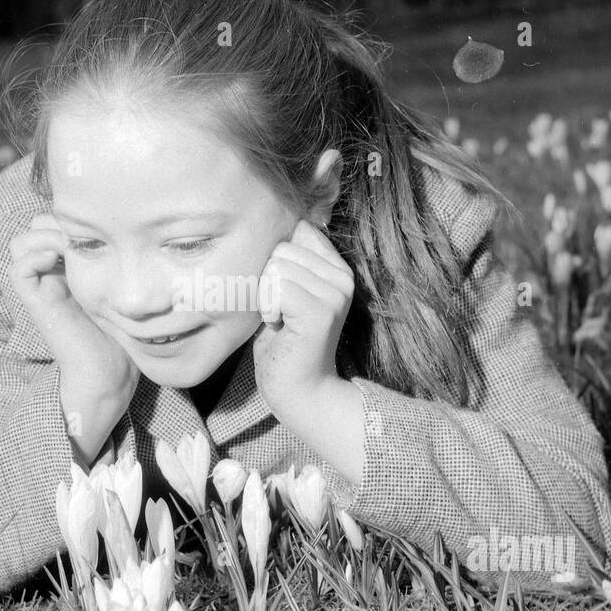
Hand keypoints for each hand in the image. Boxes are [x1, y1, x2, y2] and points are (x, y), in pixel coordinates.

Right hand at [9, 212, 138, 404]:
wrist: (111, 373)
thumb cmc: (124, 333)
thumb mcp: (124, 287)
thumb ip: (120, 261)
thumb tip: (136, 231)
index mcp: (71, 268)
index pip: (56, 223)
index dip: (72, 218)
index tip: (102, 227)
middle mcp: (53, 275)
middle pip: (36, 227)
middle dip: (58, 221)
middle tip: (86, 234)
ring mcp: (42, 288)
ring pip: (21, 243)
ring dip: (44, 235)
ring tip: (70, 246)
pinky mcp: (36, 303)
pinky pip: (18, 268)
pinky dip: (34, 257)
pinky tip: (58, 261)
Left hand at [252, 219, 354, 417]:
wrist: (301, 391)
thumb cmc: (284, 342)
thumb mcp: (286, 292)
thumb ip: (287, 260)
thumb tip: (275, 219)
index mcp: (337, 267)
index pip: (297, 230)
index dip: (276, 262)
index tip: (284, 295)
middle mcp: (343, 276)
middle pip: (282, 247)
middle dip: (268, 281)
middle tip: (282, 313)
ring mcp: (336, 292)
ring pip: (276, 266)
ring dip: (267, 298)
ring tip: (282, 322)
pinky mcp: (322, 310)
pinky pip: (276, 288)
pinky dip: (268, 310)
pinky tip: (281, 328)